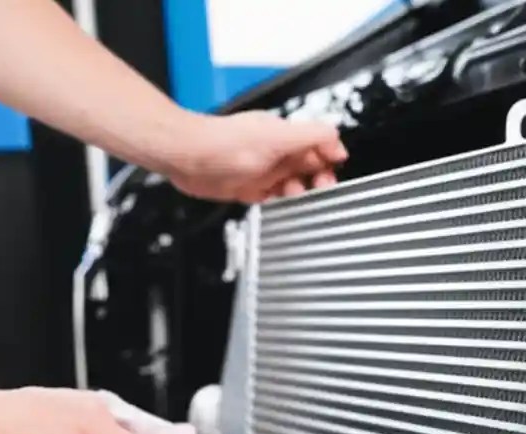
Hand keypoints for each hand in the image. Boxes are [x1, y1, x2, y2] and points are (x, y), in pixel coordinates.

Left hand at [164, 111, 347, 203]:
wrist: (187, 156)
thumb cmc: (224, 144)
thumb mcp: (277, 137)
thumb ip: (311, 137)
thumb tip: (338, 142)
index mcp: (285, 135)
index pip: (320, 147)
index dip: (330, 162)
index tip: (330, 177)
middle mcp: (276, 151)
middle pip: (309, 168)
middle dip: (317, 181)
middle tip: (316, 192)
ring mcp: (262, 170)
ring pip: (292, 184)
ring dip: (298, 194)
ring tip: (293, 198)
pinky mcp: (248, 187)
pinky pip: (272, 197)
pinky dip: (279, 203)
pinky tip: (277, 205)